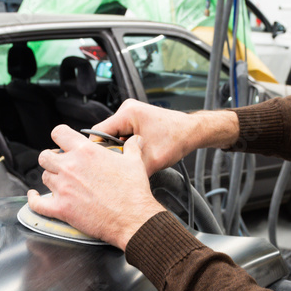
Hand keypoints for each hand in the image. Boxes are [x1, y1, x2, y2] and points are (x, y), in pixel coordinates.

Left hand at [27, 125, 165, 249]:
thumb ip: (131, 148)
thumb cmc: (133, 191)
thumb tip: (134, 140)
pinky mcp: (61, 208)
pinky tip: (34, 196)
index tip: (62, 142)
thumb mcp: (134, 162)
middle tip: (59, 165)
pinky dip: (34, 200)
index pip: (59, 133)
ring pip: (44, 177)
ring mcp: (63, 188)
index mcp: (85, 152)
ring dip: (50, 179)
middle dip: (50, 159)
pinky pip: (37, 203)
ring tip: (60, 183)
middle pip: (45, 156)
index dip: (59, 137)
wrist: (132, 218)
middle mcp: (70, 167)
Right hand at [91, 99, 239, 174]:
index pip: (98, 132)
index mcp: (128, 113)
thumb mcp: (152, 160)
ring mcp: (130, 114)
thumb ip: (131, 168)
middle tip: (116, 167)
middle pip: (104, 135)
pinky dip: (125, 147)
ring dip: (119, 150)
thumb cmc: (177, 139)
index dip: (97, 152)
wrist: (193, 132)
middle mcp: (126, 110)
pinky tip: (133, 155)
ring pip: (112, 136)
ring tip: (128, 161)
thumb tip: (115, 180)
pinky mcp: (135, 120)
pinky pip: (121, 135)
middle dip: (110, 152)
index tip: (101, 166)